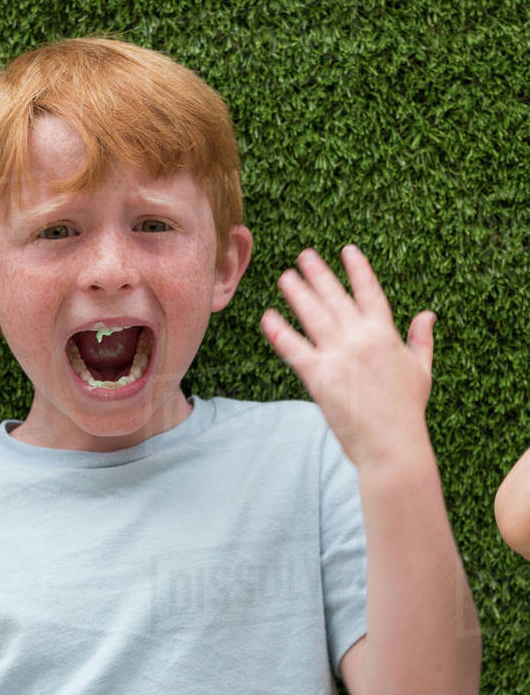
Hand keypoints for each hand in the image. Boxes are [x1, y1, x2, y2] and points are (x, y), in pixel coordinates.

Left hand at [260, 245, 435, 467]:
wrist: (392, 444)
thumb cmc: (407, 411)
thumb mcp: (421, 370)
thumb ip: (421, 339)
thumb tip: (427, 314)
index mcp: (386, 335)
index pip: (370, 293)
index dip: (358, 270)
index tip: (347, 249)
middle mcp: (362, 339)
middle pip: (335, 298)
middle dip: (319, 274)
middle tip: (303, 255)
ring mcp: (340, 356)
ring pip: (313, 316)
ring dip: (297, 294)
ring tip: (284, 277)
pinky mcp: (320, 377)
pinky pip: (294, 349)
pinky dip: (279, 332)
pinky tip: (267, 317)